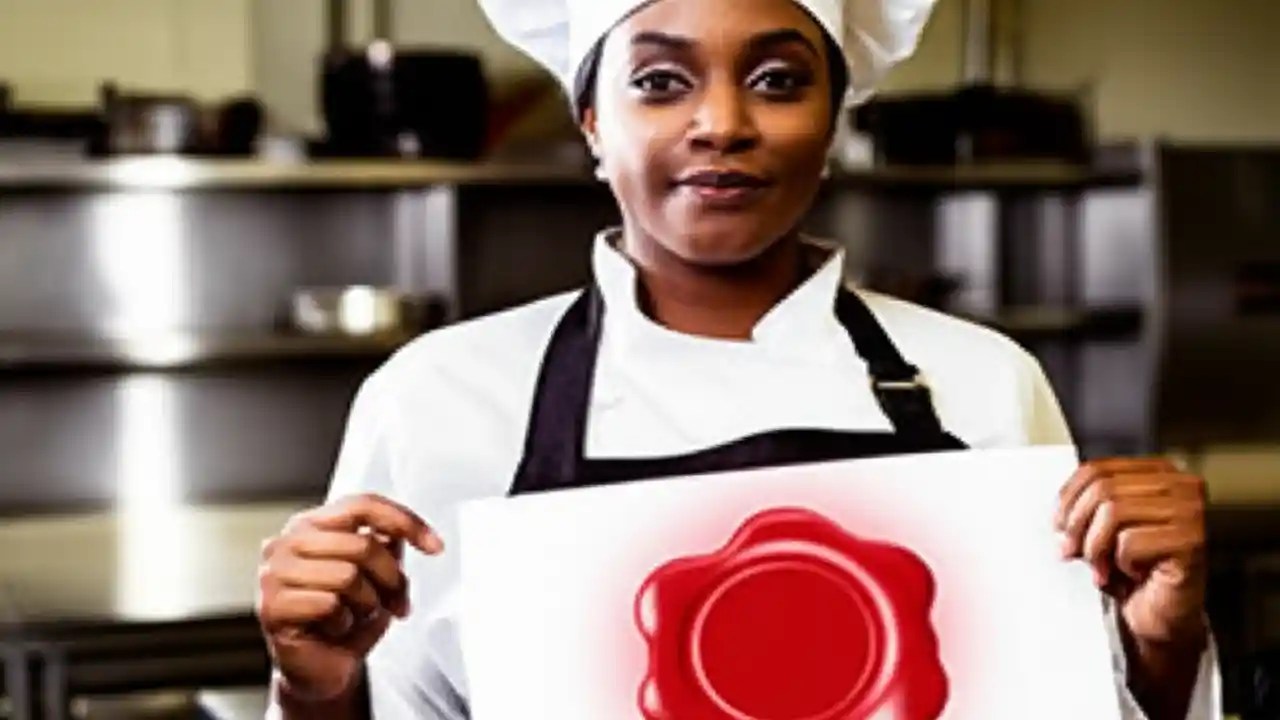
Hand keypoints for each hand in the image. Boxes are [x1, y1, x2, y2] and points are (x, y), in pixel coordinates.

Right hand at [256, 493, 443, 701]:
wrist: (322, 670)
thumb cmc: (346, 620)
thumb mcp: (377, 578)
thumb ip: (386, 548)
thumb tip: (400, 533)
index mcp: (311, 525)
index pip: (363, 505)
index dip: (404, 521)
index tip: (435, 546)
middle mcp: (286, 542)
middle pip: (363, 544)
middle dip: (391, 580)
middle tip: (396, 603)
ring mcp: (274, 573)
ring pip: (348, 576)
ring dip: (367, 604)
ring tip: (357, 616)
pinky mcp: (272, 606)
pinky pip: (330, 605)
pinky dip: (344, 622)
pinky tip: (334, 628)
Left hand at [1056, 458, 1207, 646]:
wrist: (1165, 614)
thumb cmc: (1136, 570)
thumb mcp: (1103, 532)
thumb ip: (1084, 512)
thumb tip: (1060, 518)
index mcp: (1158, 472)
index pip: (1098, 469)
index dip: (1068, 497)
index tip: (1059, 525)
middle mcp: (1180, 485)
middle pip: (1102, 488)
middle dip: (1077, 524)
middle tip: (1071, 551)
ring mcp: (1189, 512)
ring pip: (1113, 511)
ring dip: (1094, 547)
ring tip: (1099, 568)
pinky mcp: (1190, 542)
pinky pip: (1130, 542)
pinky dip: (1119, 563)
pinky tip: (1133, 575)